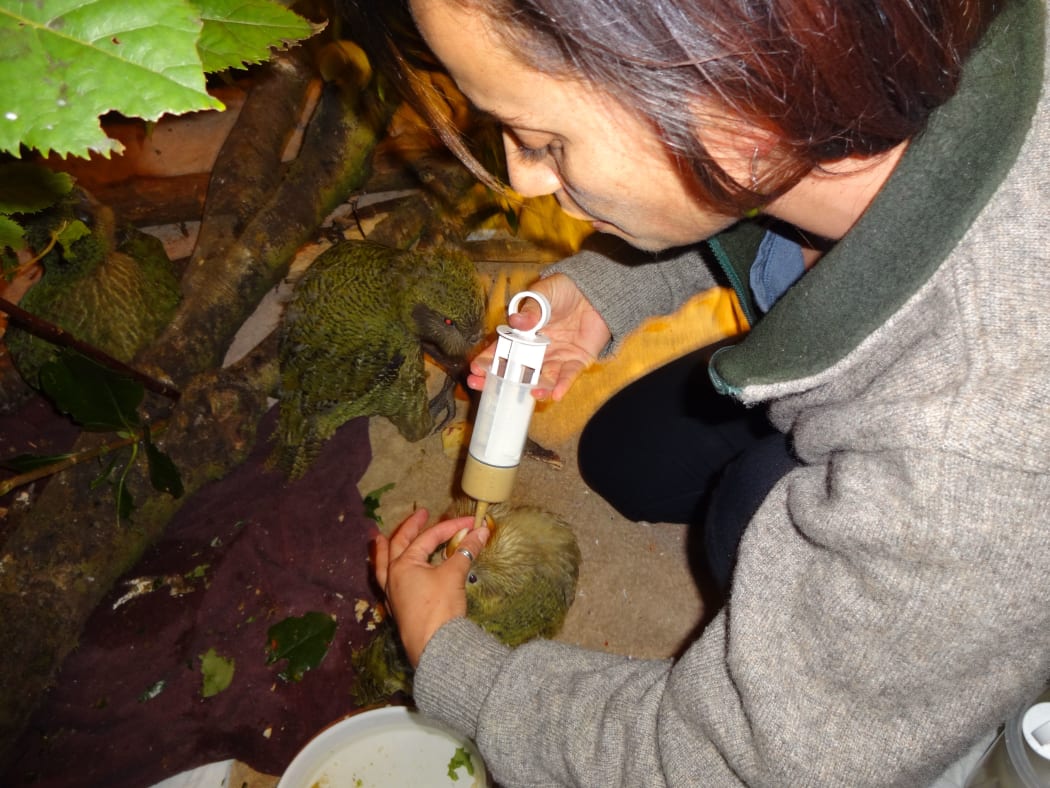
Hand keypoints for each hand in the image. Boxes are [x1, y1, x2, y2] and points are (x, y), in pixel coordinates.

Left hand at [373, 509, 489, 666]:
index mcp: (403, 564)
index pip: (428, 538)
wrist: (434, 647)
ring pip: (384, 565)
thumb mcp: (455, 575)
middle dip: (409, 528)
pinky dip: (388, 570)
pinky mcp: (398, 608)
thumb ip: (466, 551)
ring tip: (381, 538)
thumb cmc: (440, 607)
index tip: (469, 522)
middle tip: (420, 514)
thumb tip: (481, 531)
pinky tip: (392, 571)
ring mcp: (393, 593)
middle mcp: (393, 576)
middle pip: (398, 545)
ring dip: (385, 549)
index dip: (450, 528)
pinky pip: (387, 581)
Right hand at [468, 273, 610, 400]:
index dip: (488, 359)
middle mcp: (537, 349)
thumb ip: (532, 309)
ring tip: (529, 393)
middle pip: (516, 370)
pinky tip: (556, 394)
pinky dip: (562, 386)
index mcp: (524, 333)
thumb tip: (516, 321)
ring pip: (543, 378)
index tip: (476, 368)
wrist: (595, 291)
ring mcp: (556, 357)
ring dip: (535, 388)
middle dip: (500, 380)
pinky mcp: (577, 361)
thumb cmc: (565, 289)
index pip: (502, 350)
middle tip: (483, 386)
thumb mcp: (544, 294)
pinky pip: (568, 376)